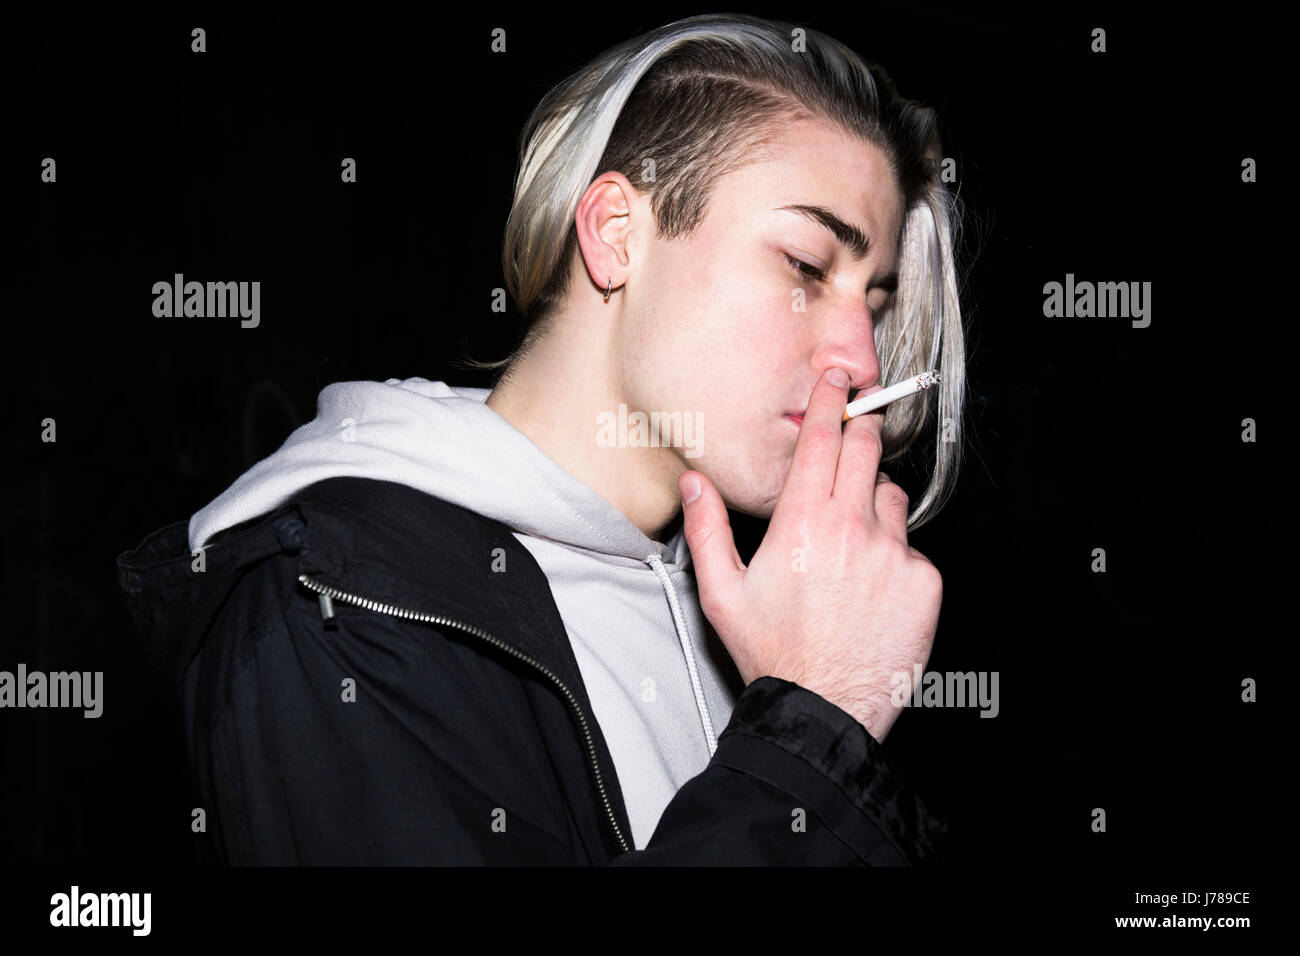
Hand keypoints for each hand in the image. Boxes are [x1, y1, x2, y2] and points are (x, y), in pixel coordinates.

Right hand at [678, 367, 941, 740]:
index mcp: (802, 523)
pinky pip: (913, 547)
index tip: (838, 380)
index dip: (832, 402)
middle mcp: (852, 528)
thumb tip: (695, 483)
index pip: (823, 441)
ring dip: (874, 503)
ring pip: (890, 498)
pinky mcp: (923, 581)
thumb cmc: (772, 654)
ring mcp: (893, 554)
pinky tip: (871, 585)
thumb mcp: (723, 592)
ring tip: (852, 540)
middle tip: (855, 430)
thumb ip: (706, 527)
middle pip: (867, 451)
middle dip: (861, 432)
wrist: (822, 707)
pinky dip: (895, 555)